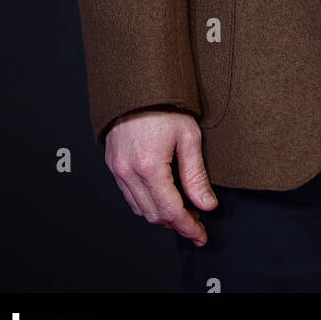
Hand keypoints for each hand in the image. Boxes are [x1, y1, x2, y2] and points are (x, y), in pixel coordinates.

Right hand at [105, 109, 218, 243]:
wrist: (136, 84)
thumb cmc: (164, 104)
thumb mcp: (189, 136)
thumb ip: (196, 175)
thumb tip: (206, 204)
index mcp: (149, 166)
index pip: (171, 211)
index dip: (188, 227)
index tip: (200, 235)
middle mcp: (129, 172)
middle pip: (154, 215)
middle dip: (177, 224)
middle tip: (197, 222)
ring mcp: (118, 169)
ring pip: (140, 209)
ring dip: (161, 215)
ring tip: (183, 211)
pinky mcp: (113, 165)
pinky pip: (129, 195)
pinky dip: (147, 203)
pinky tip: (163, 197)